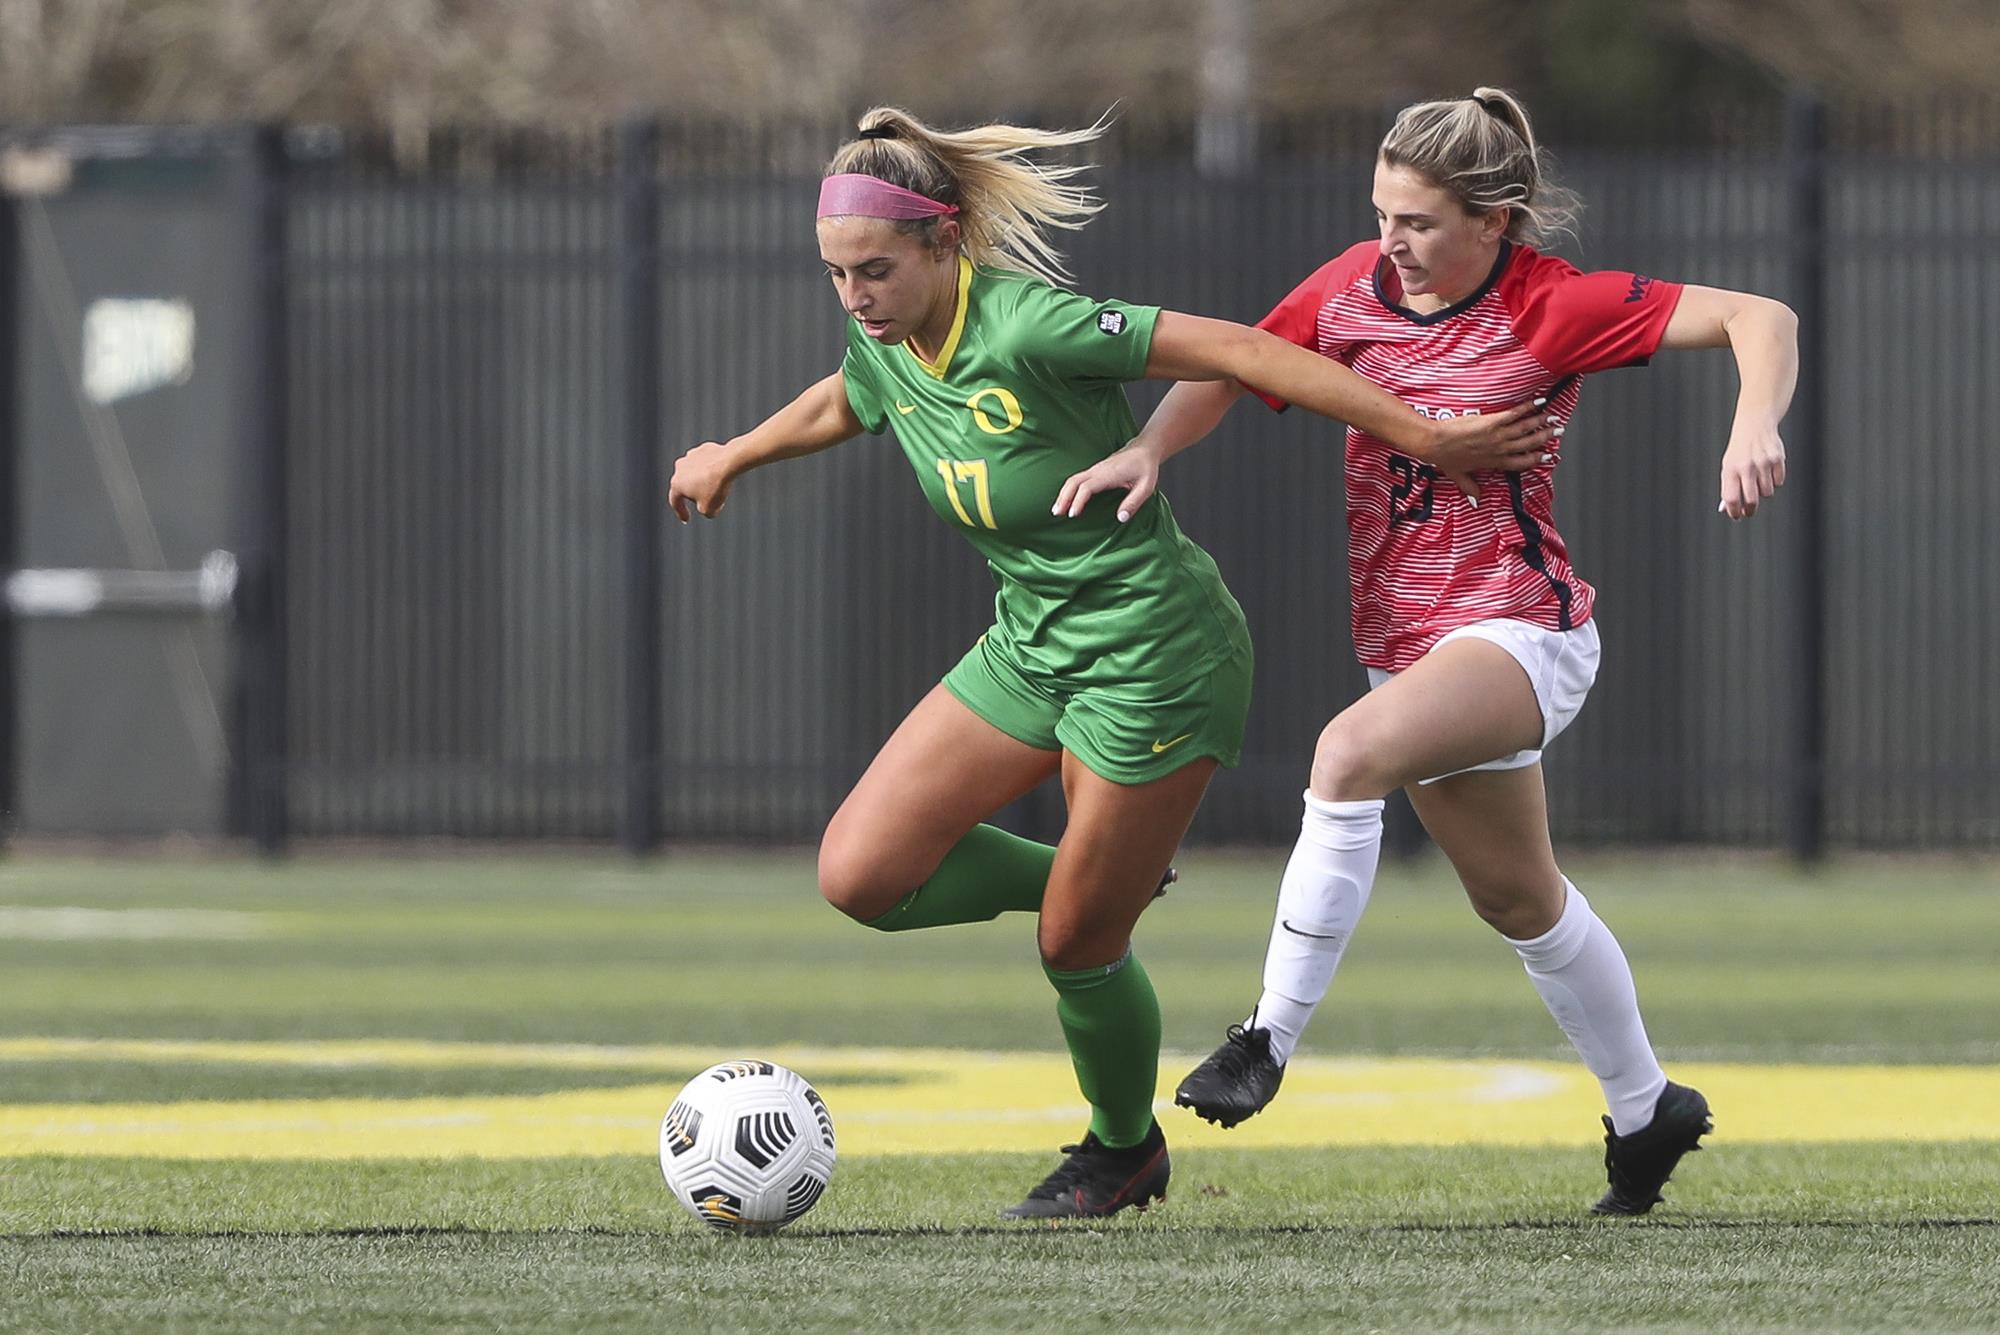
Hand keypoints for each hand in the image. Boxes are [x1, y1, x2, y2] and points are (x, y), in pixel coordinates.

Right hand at [668, 442, 734, 521]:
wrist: (728, 463)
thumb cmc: (716, 486)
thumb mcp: (709, 509)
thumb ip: (705, 513)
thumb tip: (708, 510)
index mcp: (676, 484)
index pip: (675, 502)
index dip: (681, 512)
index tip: (686, 519)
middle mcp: (680, 468)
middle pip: (685, 486)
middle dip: (695, 495)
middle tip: (707, 501)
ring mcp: (691, 457)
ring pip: (695, 473)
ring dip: (702, 480)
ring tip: (716, 486)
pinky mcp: (703, 449)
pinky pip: (706, 463)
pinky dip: (710, 469)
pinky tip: (720, 474)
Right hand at [1053, 442, 1162, 521]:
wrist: (1144, 450)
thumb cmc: (1145, 468)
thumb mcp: (1146, 487)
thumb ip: (1134, 503)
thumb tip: (1120, 518)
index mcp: (1109, 474)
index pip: (1087, 487)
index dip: (1078, 501)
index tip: (1072, 514)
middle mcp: (1098, 470)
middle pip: (1073, 481)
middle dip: (1063, 497)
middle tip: (1056, 513)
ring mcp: (1095, 469)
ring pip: (1072, 480)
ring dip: (1063, 494)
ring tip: (1057, 510)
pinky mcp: (1095, 471)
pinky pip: (1077, 479)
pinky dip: (1068, 490)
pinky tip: (1066, 500)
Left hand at [1421, 401, 1559, 497]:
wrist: (1436, 444)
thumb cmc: (1445, 458)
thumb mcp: (1459, 476)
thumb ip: (1470, 488)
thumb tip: (1476, 500)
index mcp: (1494, 463)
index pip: (1521, 463)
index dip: (1537, 460)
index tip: (1549, 457)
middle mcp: (1500, 450)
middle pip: (1529, 445)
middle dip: (1545, 438)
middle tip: (1557, 432)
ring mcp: (1498, 436)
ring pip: (1526, 429)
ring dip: (1541, 422)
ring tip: (1552, 417)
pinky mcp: (1493, 422)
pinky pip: (1515, 414)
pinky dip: (1528, 408)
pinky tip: (1538, 402)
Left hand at [1718, 423, 1785, 519]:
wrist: (1754, 426)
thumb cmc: (1739, 451)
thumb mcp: (1728, 467)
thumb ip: (1728, 487)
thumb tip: (1726, 509)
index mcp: (1730, 470)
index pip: (1731, 498)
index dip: (1734, 511)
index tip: (1737, 516)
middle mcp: (1746, 467)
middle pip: (1751, 500)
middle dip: (1750, 509)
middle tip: (1749, 510)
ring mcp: (1763, 463)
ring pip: (1767, 493)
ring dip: (1763, 492)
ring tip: (1759, 480)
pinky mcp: (1778, 460)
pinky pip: (1779, 482)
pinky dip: (1775, 480)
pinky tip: (1769, 471)